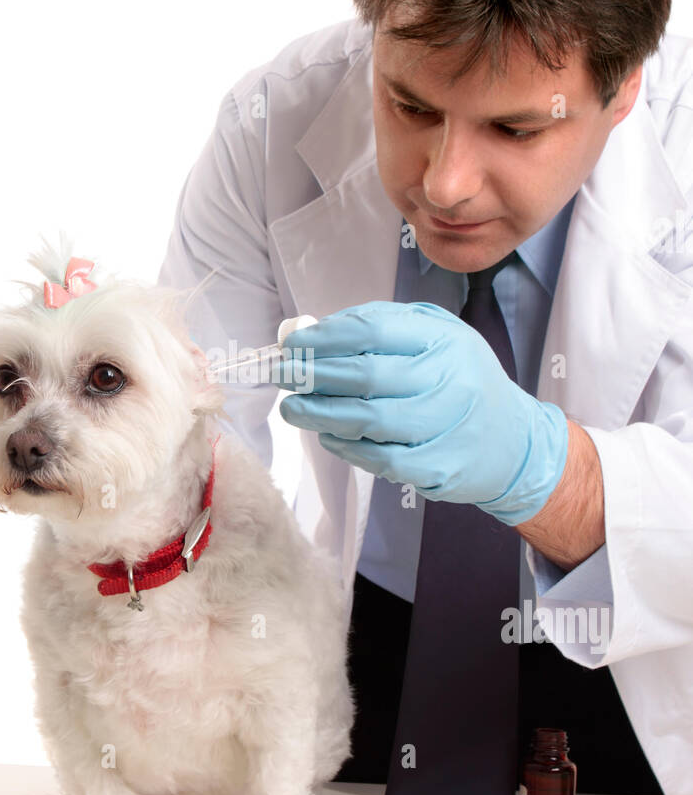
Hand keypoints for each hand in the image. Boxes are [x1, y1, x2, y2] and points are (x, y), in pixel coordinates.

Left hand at [272, 300, 568, 525]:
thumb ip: (385, 327)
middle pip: (367, 375)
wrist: (513, 443)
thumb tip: (319, 332)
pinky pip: (380, 458)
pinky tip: (328, 436)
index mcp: (446, 340)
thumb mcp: (438, 338)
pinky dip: (346, 447)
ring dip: (321, 414)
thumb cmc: (461, 382)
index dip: (326, 337)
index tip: (294, 344)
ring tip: (292, 408)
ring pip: (369, 420)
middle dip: (313, 375)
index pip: (375, 330)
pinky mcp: (439, 467)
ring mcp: (446, 427)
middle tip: (282, 376)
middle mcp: (450, 380)